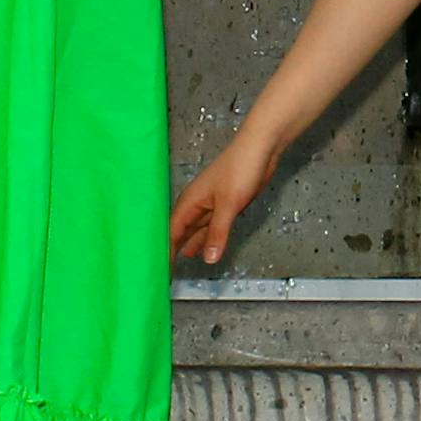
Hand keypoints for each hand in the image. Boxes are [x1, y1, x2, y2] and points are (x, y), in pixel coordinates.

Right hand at [170, 132, 283, 265]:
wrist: (261, 148)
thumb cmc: (240, 166)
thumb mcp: (228, 204)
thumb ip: (218, 233)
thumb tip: (209, 258)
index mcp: (189, 202)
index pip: (171, 233)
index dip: (164, 252)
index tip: (158, 271)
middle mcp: (196, 204)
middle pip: (179, 233)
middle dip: (171, 251)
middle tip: (164, 272)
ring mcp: (210, 205)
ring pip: (194, 231)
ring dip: (187, 246)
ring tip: (176, 265)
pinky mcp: (224, 206)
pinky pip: (209, 228)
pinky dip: (204, 240)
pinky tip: (201, 250)